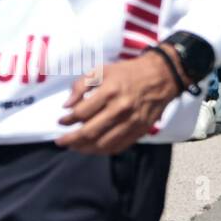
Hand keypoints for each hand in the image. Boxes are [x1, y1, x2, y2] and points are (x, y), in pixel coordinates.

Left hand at [56, 51, 181, 154]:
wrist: (160, 77)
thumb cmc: (127, 72)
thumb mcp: (101, 70)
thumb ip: (80, 86)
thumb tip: (66, 105)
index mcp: (109, 91)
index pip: (81, 112)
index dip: (67, 120)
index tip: (60, 121)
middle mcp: (120, 109)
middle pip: (90, 131)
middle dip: (71, 139)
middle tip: (60, 141)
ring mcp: (131, 122)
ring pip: (103, 143)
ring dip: (85, 148)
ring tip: (74, 147)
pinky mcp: (139, 131)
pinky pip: (118, 146)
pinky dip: (102, 150)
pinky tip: (93, 148)